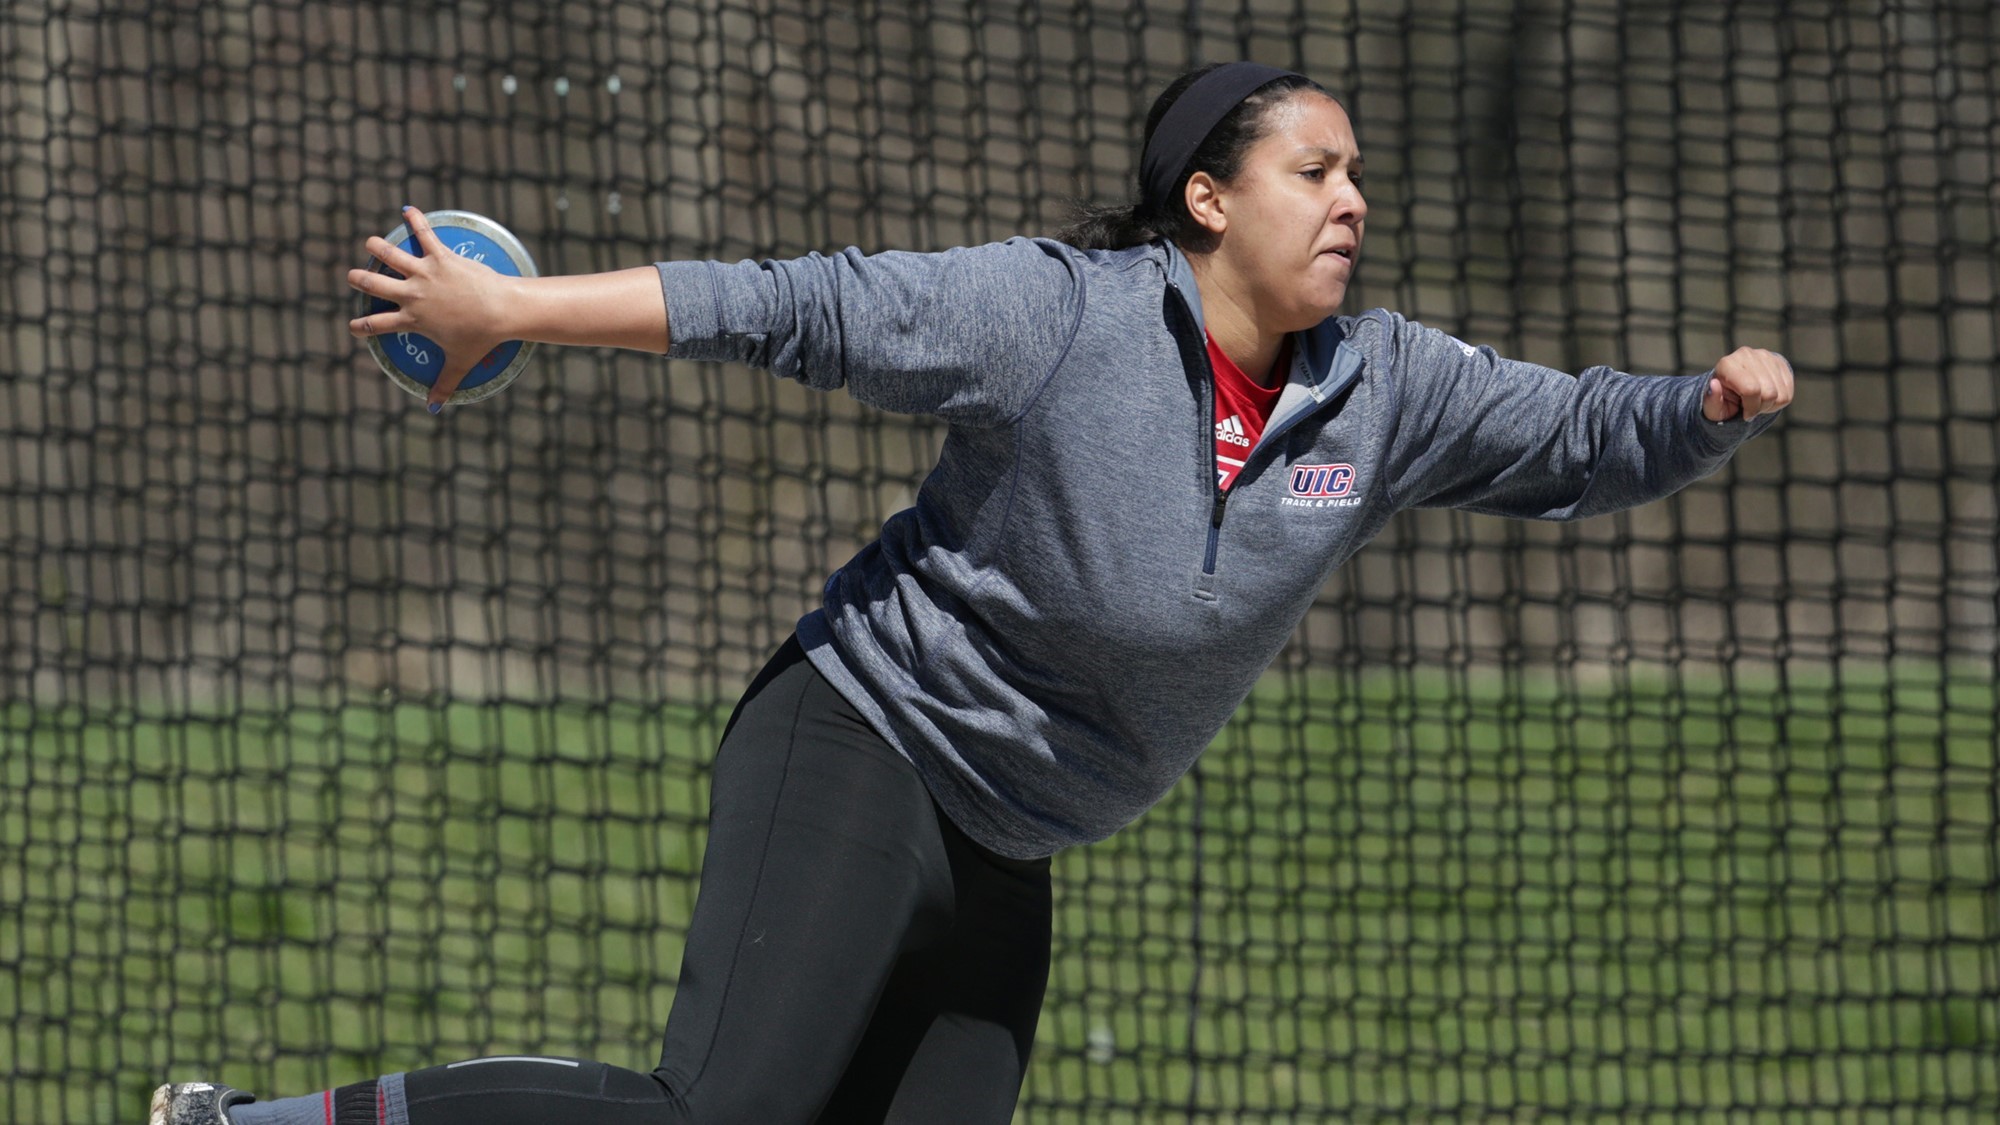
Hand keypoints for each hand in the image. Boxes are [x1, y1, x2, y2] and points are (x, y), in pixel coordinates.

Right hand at [346, 205, 516, 409]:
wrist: (503, 310)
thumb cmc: (482, 337)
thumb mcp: (460, 363)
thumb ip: (444, 384)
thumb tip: (435, 407)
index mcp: (412, 320)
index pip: (376, 324)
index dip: (361, 326)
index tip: (353, 327)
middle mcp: (412, 294)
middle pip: (373, 283)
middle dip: (359, 279)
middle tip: (354, 276)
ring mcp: (425, 273)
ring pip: (390, 254)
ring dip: (378, 247)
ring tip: (371, 243)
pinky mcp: (441, 256)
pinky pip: (425, 234)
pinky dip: (416, 220)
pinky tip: (408, 208)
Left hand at [1702, 346, 1794, 421]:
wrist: (1735, 388)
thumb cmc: (1723, 401)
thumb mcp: (1713, 408)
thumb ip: (1711, 401)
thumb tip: (1714, 385)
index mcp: (1727, 365)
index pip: (1751, 390)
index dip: (1752, 408)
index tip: (1745, 414)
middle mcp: (1746, 355)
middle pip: (1769, 393)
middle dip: (1760, 407)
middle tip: (1750, 408)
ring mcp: (1765, 356)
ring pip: (1780, 393)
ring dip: (1770, 405)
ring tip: (1757, 401)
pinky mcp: (1779, 361)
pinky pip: (1788, 390)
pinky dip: (1779, 400)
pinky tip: (1766, 397)